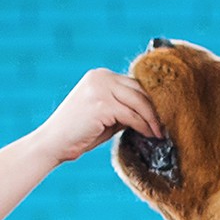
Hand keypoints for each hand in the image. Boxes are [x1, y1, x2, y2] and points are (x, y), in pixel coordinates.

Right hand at [33, 69, 164, 164]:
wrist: (53, 144)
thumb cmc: (78, 134)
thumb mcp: (105, 115)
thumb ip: (124, 109)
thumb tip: (151, 114)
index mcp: (100, 76)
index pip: (134, 84)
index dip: (151, 100)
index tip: (163, 116)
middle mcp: (101, 77)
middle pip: (139, 90)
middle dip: (156, 109)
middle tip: (167, 125)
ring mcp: (100, 88)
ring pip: (139, 102)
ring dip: (153, 119)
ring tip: (161, 133)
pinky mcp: (101, 104)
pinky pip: (132, 115)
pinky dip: (144, 126)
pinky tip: (150, 135)